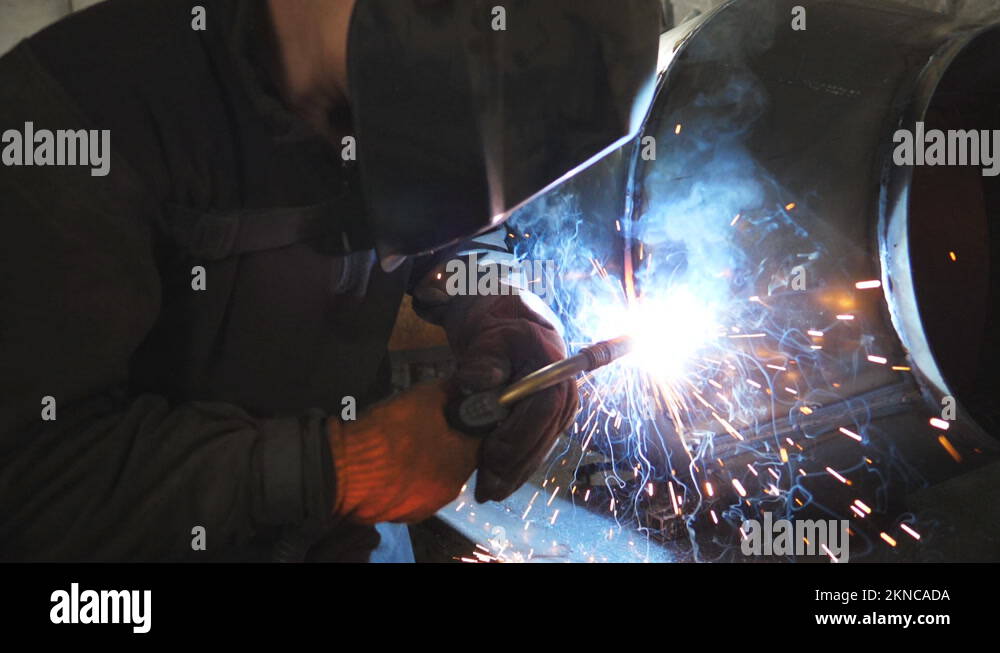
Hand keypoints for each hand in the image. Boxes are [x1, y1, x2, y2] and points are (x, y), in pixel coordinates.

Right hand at [328, 382, 480, 523]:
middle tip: (424, 425)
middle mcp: (453, 488)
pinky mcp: (405, 516)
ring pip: (436, 476)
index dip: (468, 420)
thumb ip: (452, 390)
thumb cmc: (386, 431)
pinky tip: (392, 467)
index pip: (481, 436)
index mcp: (463, 459)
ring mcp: (428, 506)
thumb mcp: (423, 396)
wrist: (341, 471)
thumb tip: (470, 384)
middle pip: (459, 458)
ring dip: (428, 462)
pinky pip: (415, 492)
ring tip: (404, 446)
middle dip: (447, 441)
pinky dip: (409, 479)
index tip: (453, 411)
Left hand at [444, 295, 578, 501]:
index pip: (544, 408)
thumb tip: (479, 381)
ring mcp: (560, 411)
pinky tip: (498, 483)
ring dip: (515, 474)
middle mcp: (565, 392)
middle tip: (486, 486)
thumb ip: (483, 360)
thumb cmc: (497, 332)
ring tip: (488, 492)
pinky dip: (517, 468)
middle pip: (544, 436)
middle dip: (514, 465)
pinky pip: (536, 449)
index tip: (491, 453)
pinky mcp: (550, 423)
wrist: (510, 331)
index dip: (519, 434)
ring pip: (541, 449)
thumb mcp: (487, 338)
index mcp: (554, 367)